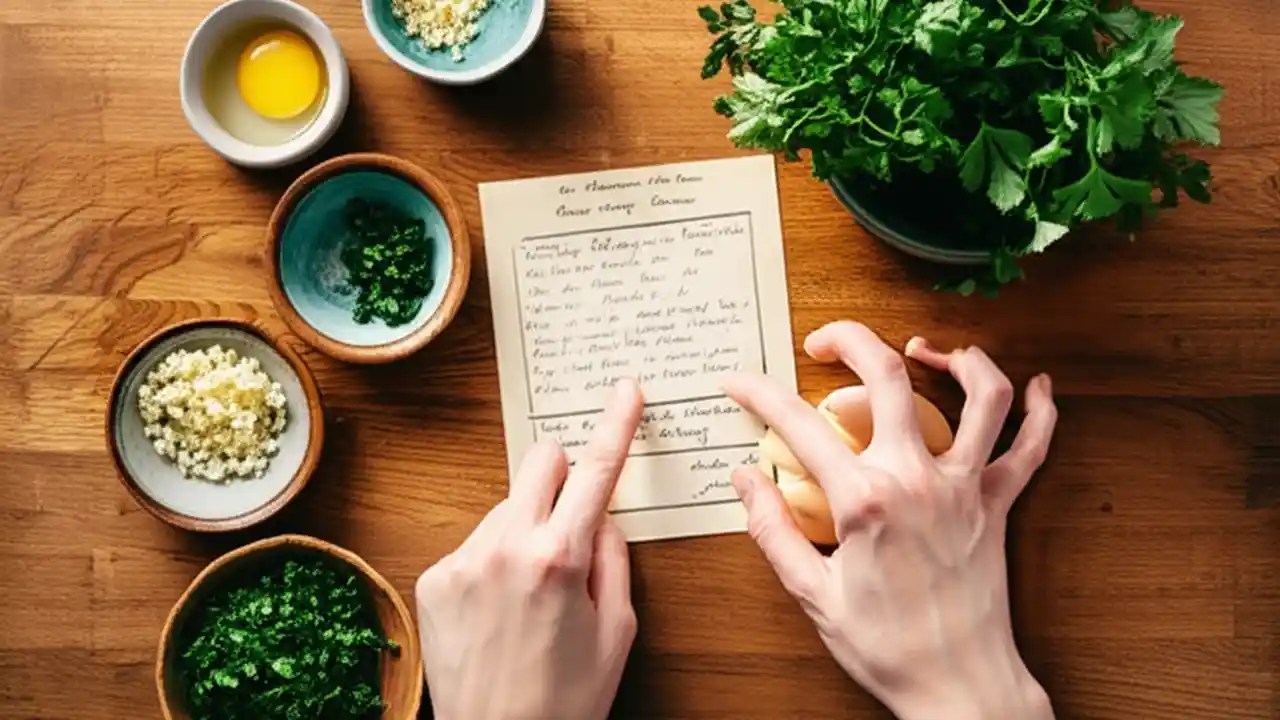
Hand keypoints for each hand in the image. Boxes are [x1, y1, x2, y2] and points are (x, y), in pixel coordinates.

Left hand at [415, 380, 643, 719]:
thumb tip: (601, 517)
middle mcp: (505, 546)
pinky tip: (498, 609)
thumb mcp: (618, 631)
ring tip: (530, 594)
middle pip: (539, 462)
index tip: (626, 390)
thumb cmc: (566, 700)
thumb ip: (614, 559)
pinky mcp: (434, 578)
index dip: (617, 425)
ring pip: (506, 506)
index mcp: (561, 558)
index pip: (596, 472)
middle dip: (562, 476)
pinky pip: (474, 542)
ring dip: (525, 528)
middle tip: (572, 518)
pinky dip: (492, 560)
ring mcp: (463, 559)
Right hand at [725, 322, 1056, 719]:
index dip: (761, 394)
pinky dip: (1041, 412)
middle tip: (824, 343)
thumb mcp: (812, 595)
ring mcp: (965, 489)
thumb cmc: (887, 648)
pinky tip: (1036, 385)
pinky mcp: (998, 506)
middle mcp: (918, 480)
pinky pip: (1031, 448)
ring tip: (924, 349)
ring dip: (954, 358)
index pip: (799, 425)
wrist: (959, 688)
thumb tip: (745, 480)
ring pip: (980, 396)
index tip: (740, 383)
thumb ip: (773, 530)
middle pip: (889, 376)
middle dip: (851, 340)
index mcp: (865, 501)